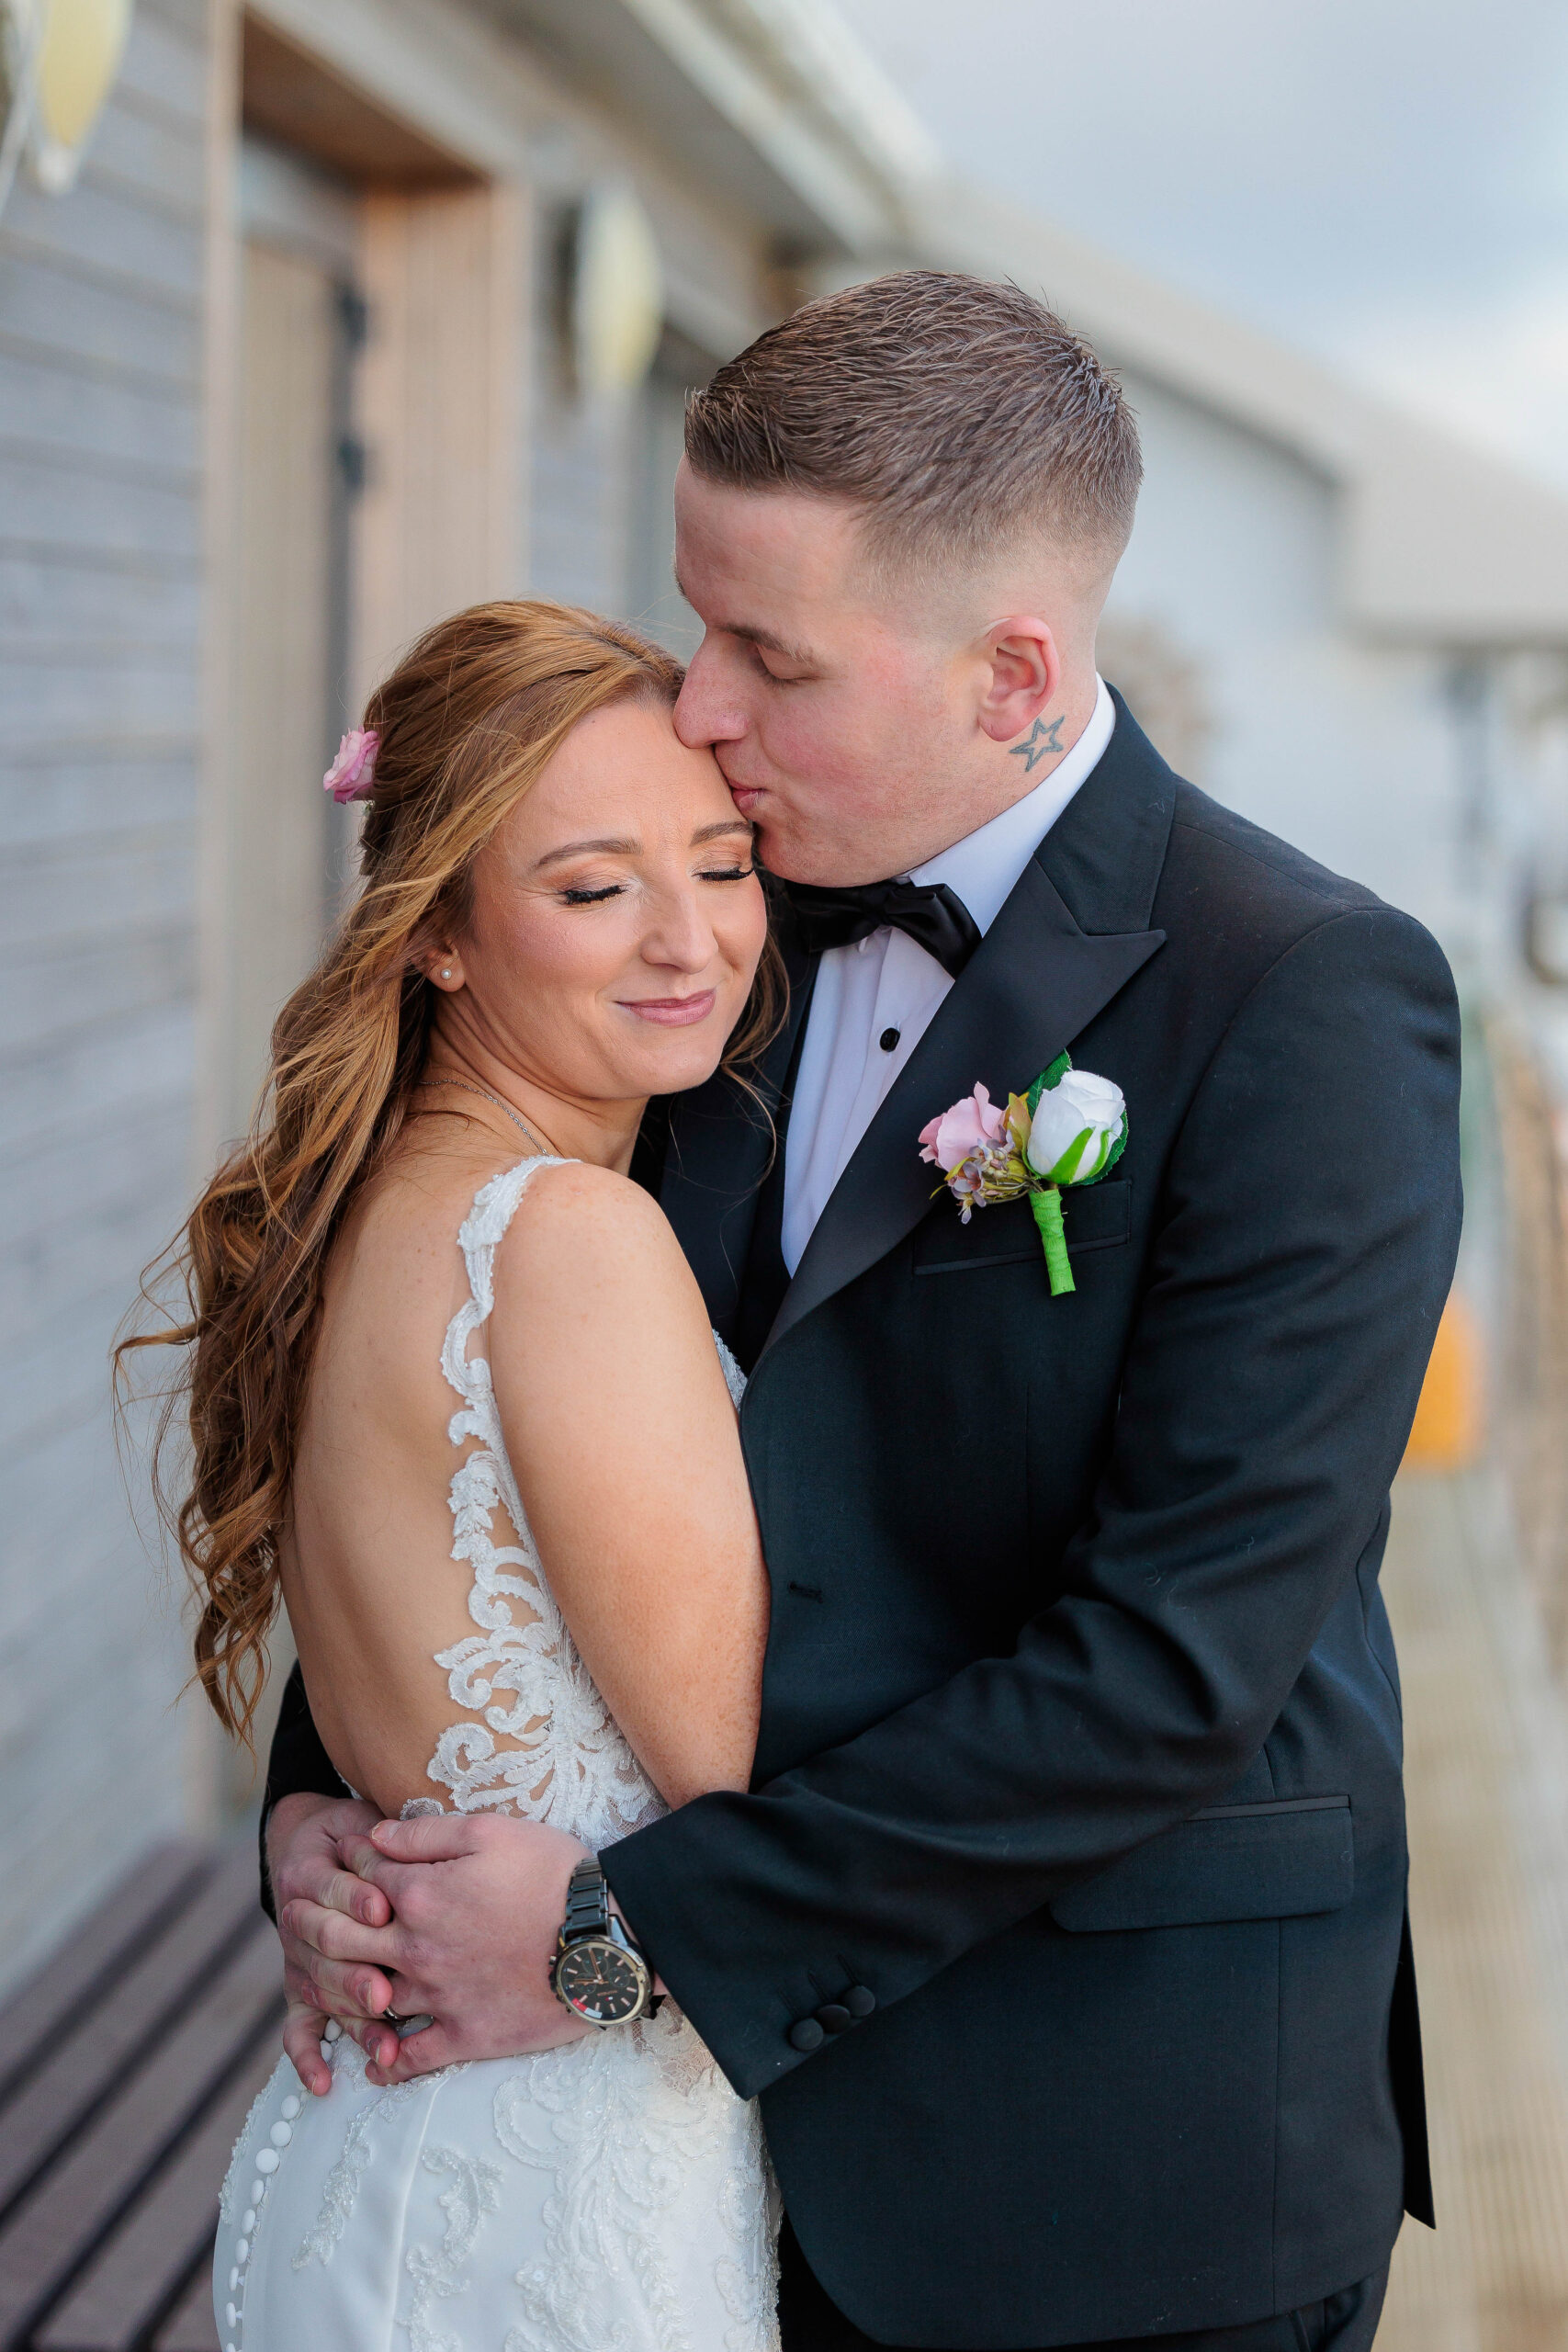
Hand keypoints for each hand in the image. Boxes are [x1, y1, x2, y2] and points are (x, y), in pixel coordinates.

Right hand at [267, 1792, 395, 2092]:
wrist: (318, 1844)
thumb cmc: (360, 1836)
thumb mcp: (363, 1824)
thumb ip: (377, 1839)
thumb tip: (392, 1856)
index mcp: (308, 1874)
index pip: (329, 1889)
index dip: (356, 1898)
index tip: (383, 1909)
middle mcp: (297, 1921)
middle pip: (324, 1951)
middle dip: (355, 1973)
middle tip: (383, 1992)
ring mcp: (299, 1960)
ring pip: (320, 1993)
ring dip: (351, 2020)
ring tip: (382, 2046)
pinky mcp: (301, 1990)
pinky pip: (298, 2027)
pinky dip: (307, 2056)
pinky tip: (324, 2082)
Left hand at [282, 1811, 593, 2084]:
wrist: (604, 1937)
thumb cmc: (554, 1874)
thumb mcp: (490, 1831)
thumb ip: (423, 1834)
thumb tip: (371, 1838)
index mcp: (420, 1895)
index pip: (363, 1877)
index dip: (347, 1864)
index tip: (338, 1861)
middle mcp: (416, 1949)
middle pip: (346, 1941)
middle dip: (318, 1926)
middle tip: (302, 1920)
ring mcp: (437, 1997)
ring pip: (367, 2000)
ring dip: (340, 1994)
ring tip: (322, 1987)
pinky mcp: (465, 2035)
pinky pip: (411, 2058)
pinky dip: (386, 2063)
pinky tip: (373, 2064)